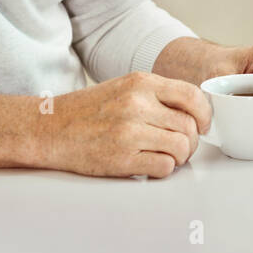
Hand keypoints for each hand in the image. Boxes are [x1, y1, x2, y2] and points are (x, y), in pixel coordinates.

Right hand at [41, 71, 210, 177]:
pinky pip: (163, 167)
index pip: (192, 95)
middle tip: (181, 147)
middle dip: (192, 140)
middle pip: (189, 125)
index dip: (204, 114)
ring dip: (179, 157)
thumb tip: (193, 112)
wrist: (48, 129)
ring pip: (181, 147)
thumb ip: (156, 95)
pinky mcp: (121, 158)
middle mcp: (137, 104)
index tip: (203, 125)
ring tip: (165, 156)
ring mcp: (129, 131)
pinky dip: (162, 170)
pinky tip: (149, 166)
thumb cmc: (86, 111)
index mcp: (141, 82)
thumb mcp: (123, 88)